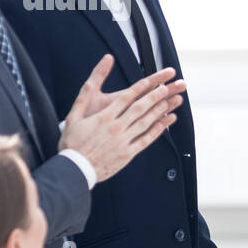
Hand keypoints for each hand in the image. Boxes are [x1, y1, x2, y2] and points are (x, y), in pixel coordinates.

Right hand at [59, 56, 186, 181]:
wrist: (74, 169)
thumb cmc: (72, 143)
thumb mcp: (73, 115)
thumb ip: (85, 94)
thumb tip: (91, 78)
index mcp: (104, 117)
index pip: (127, 97)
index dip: (142, 87)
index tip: (155, 79)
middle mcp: (116, 127)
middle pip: (140, 107)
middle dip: (157, 95)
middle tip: (170, 86)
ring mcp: (123, 141)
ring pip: (146, 122)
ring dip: (162, 110)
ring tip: (174, 100)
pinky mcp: (128, 154)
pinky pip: (146, 139)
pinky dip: (159, 129)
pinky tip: (168, 121)